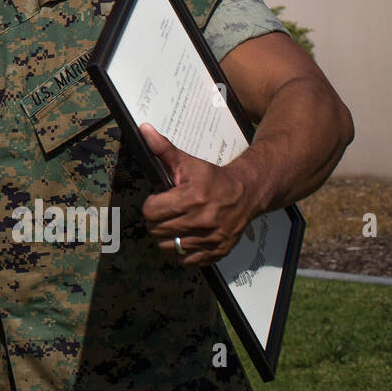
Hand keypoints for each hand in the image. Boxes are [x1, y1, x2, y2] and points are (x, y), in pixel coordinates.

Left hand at [140, 122, 257, 265]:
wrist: (247, 193)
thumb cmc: (213, 178)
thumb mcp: (187, 162)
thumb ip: (163, 149)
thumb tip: (144, 130)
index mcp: (192, 198)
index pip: (151, 211)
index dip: (151, 205)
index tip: (160, 199)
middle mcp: (201, 221)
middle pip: (156, 230)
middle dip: (156, 220)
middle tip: (166, 212)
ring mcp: (210, 239)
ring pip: (168, 247)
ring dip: (167, 237)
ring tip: (175, 224)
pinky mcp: (217, 252)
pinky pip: (186, 260)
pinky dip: (182, 251)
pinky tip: (186, 237)